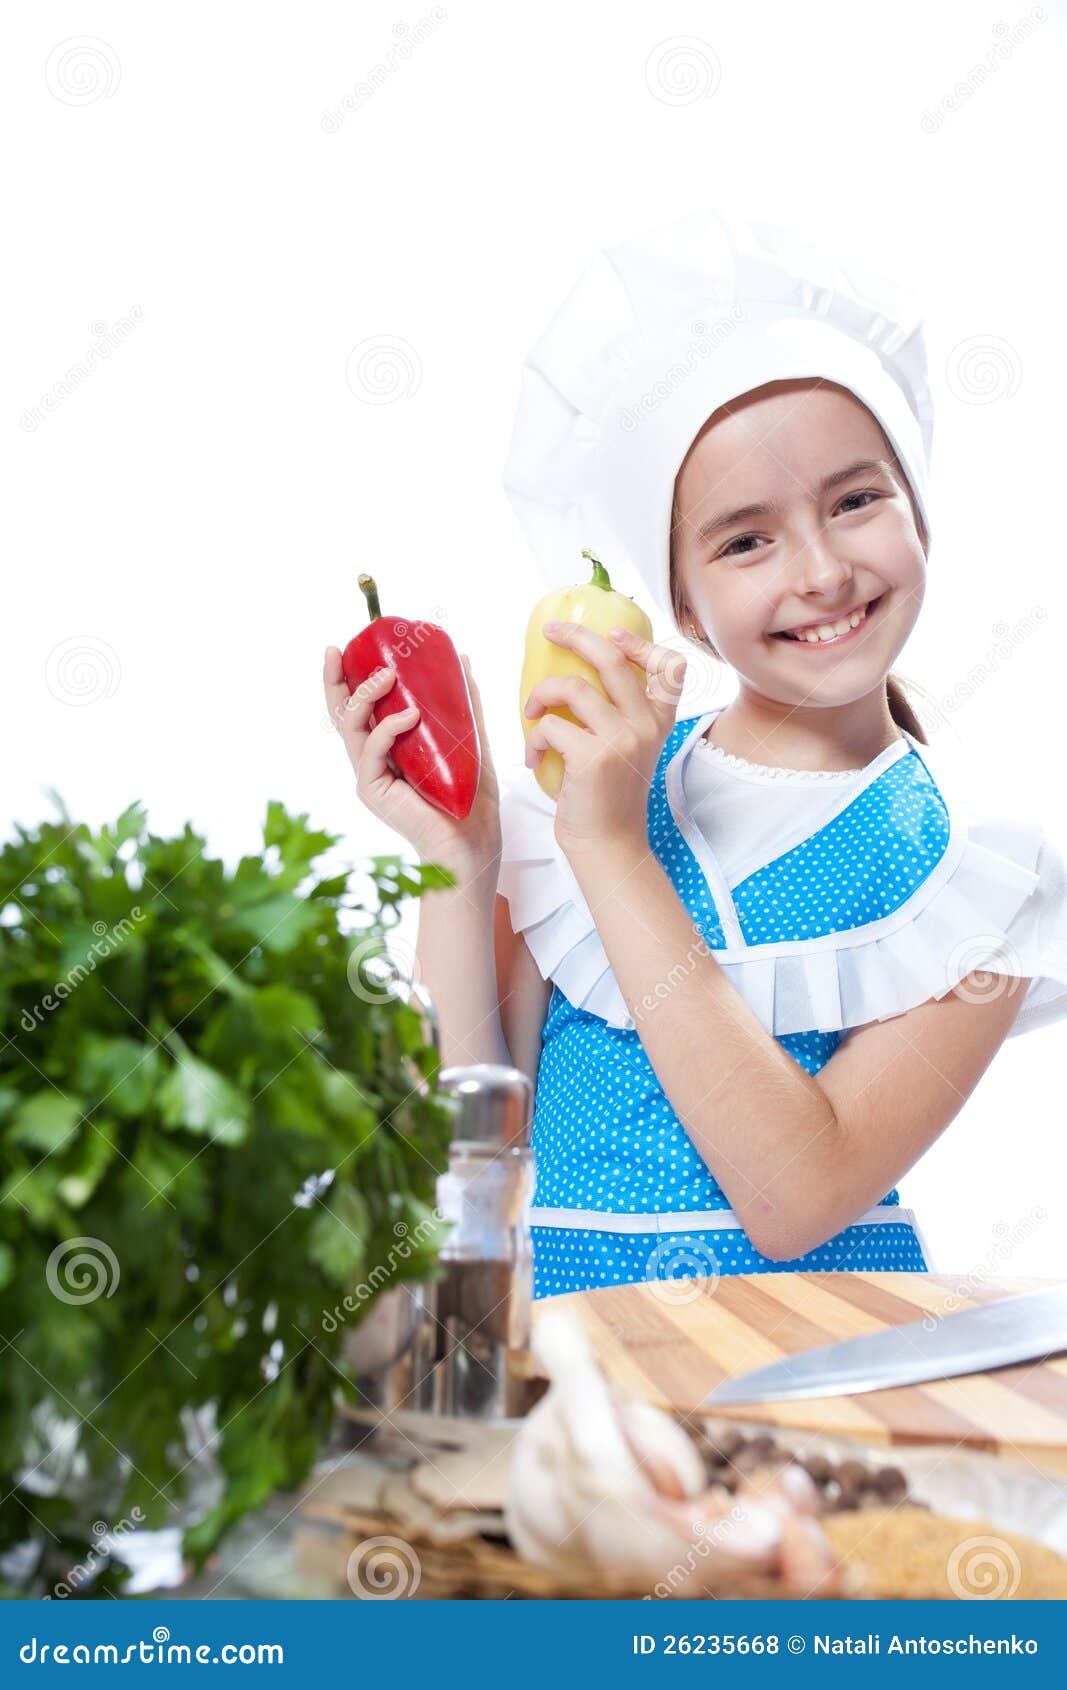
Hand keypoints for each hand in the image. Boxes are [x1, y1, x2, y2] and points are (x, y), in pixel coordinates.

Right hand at [323, 647, 501, 881]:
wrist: (472, 841)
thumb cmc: (470, 797)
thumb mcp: (470, 738)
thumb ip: (464, 703)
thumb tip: (462, 658)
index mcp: (387, 745)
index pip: (356, 707)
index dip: (343, 677)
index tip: (343, 647)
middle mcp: (372, 758)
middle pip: (340, 714)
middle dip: (334, 679)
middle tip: (339, 651)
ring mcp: (369, 775)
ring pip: (350, 727)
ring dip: (364, 696)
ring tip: (386, 677)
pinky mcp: (373, 791)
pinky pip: (372, 752)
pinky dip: (387, 729)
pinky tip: (409, 716)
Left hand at [522, 622, 686, 862]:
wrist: (609, 846)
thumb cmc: (609, 799)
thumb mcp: (629, 751)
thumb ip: (619, 717)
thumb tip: (576, 677)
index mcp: (659, 722)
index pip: (670, 667)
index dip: (640, 642)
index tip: (612, 634)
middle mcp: (646, 726)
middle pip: (613, 659)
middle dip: (576, 636)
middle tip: (551, 632)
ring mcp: (622, 740)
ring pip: (573, 686)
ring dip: (541, 694)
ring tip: (531, 712)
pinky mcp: (593, 757)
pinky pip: (550, 726)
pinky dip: (534, 737)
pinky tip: (534, 756)